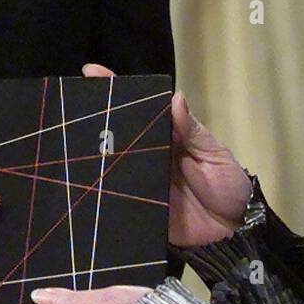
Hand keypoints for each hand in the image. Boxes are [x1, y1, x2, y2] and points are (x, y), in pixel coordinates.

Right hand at [82, 63, 251, 247]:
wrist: (236, 232)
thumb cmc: (229, 186)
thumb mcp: (215, 156)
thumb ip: (193, 132)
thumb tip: (176, 97)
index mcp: (169, 136)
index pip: (142, 108)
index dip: (119, 89)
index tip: (92, 71)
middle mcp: (151, 155)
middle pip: (120, 134)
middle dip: (95, 118)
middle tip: (69, 106)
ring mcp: (143, 182)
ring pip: (112, 164)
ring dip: (92, 155)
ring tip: (67, 140)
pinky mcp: (140, 209)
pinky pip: (117, 198)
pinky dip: (101, 192)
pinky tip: (80, 184)